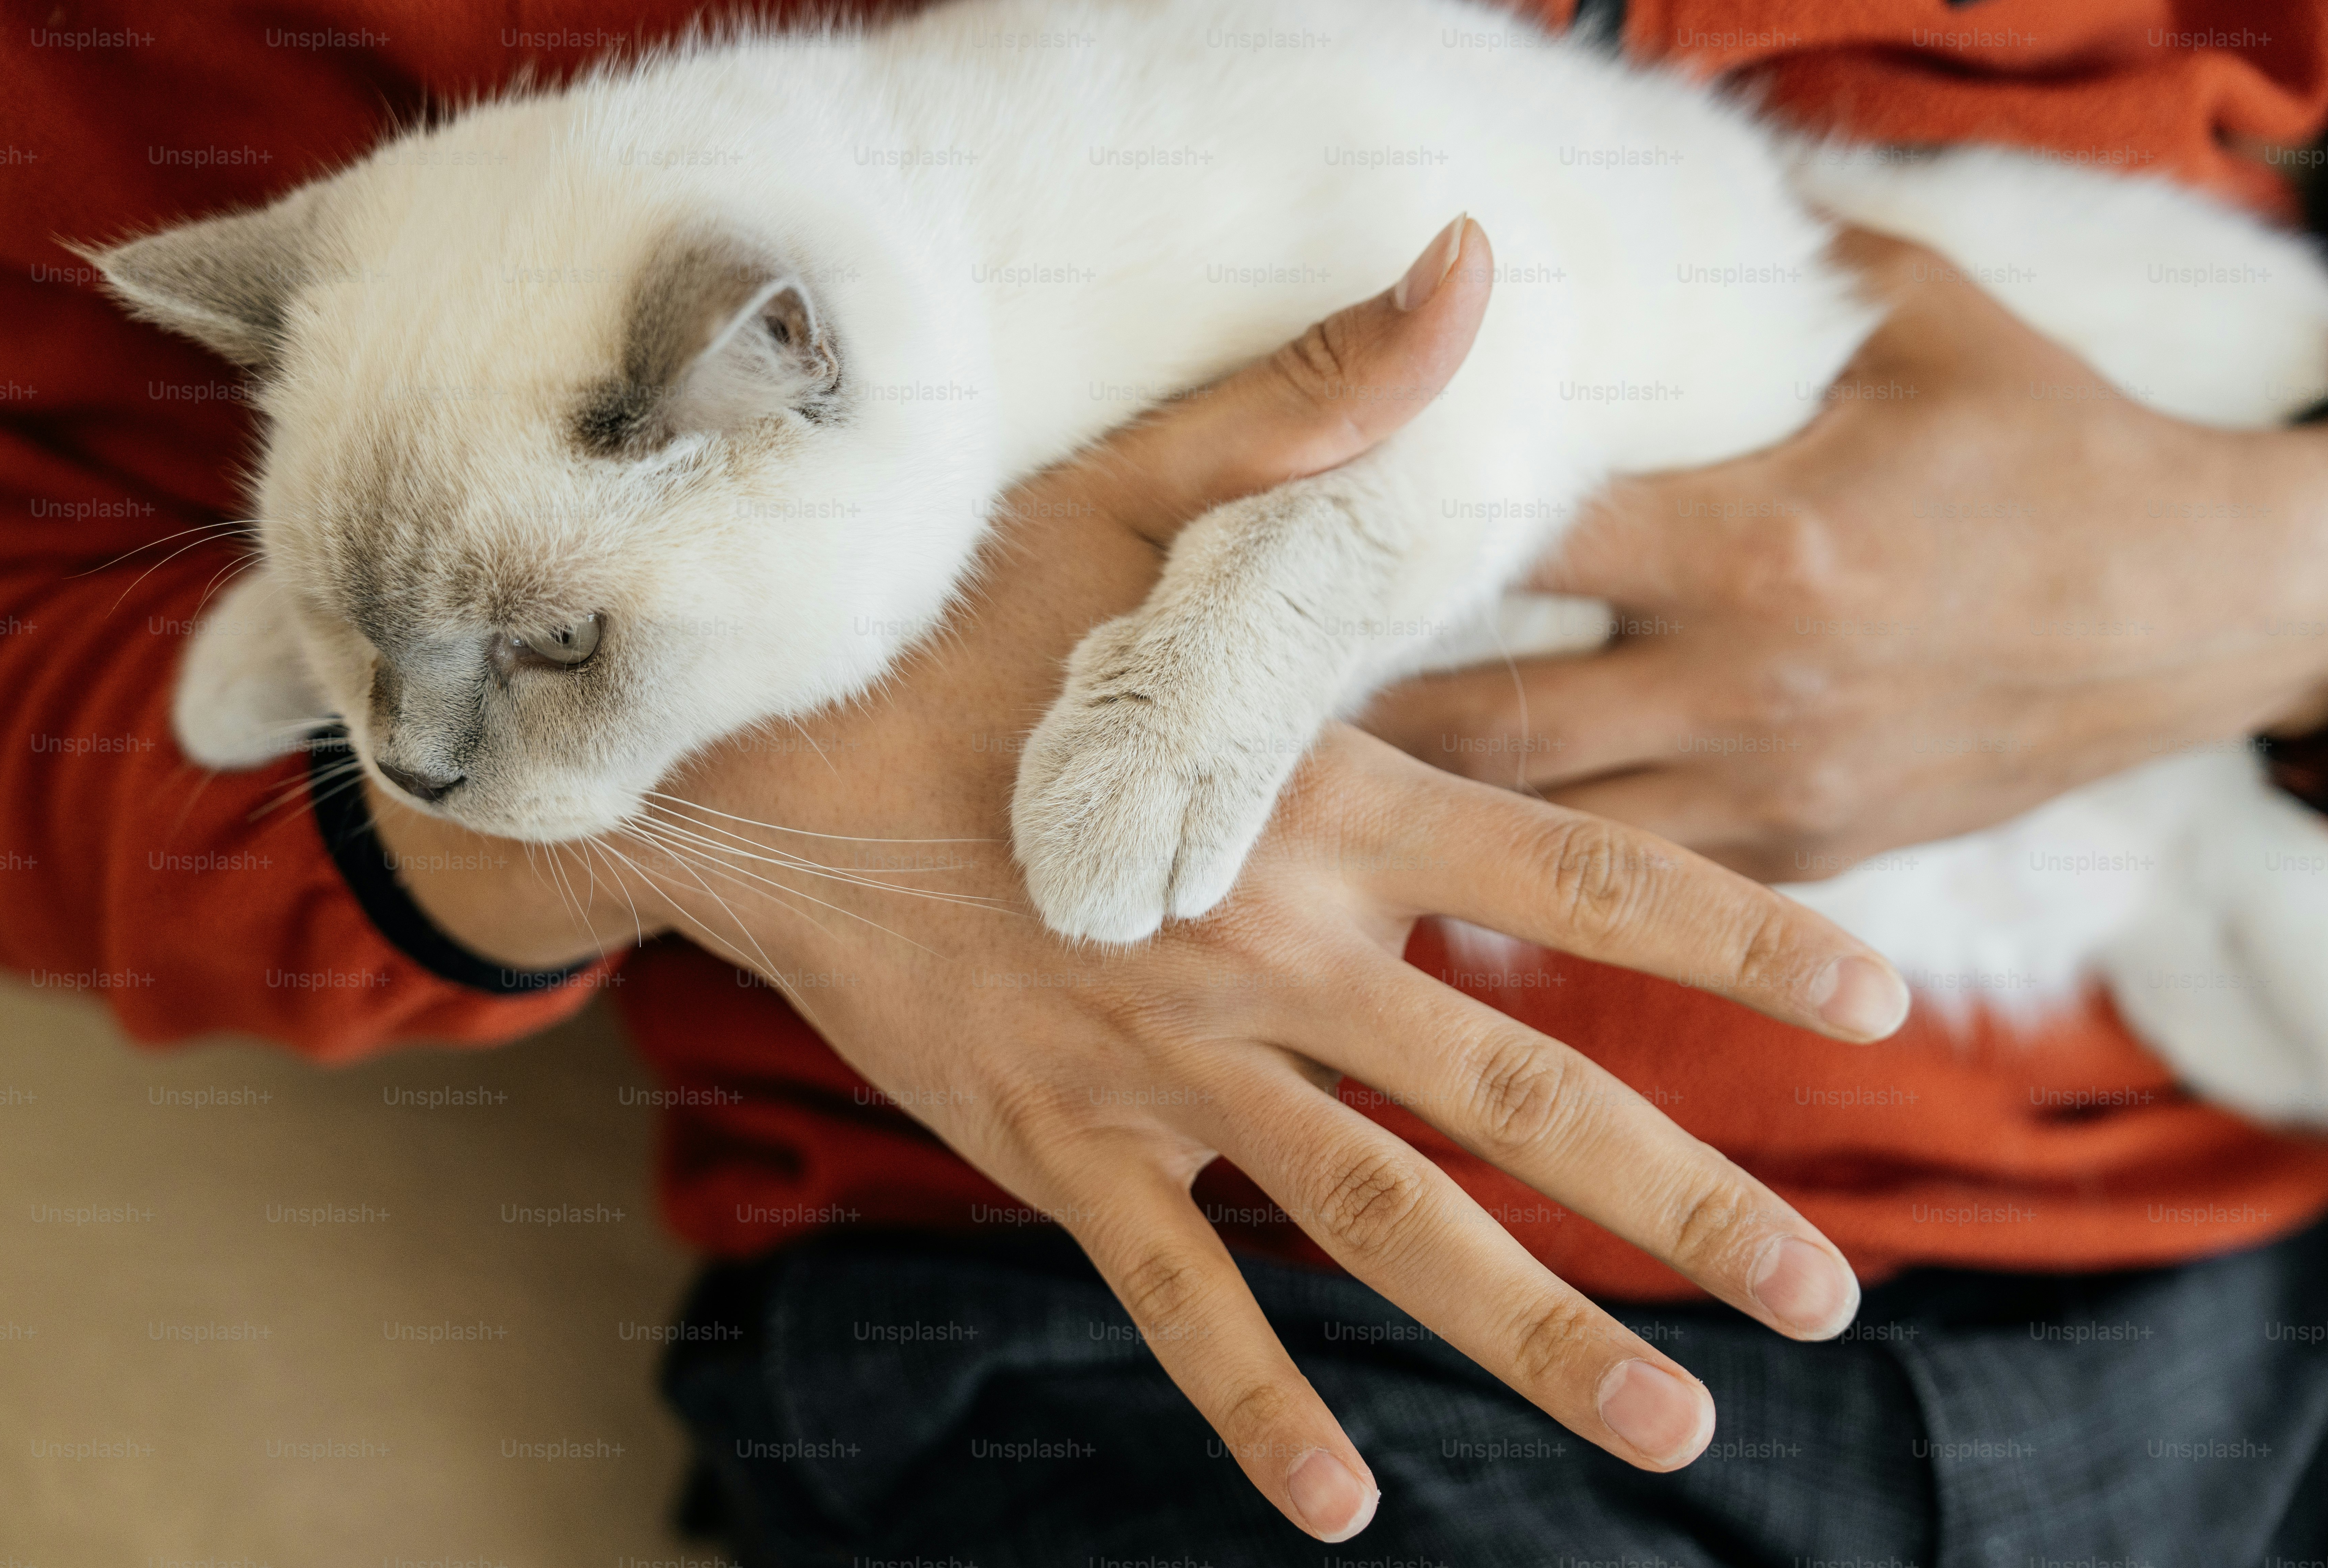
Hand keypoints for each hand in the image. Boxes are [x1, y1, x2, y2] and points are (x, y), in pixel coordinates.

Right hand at [376, 220, 1909, 1540]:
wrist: (749, 771)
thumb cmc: (944, 629)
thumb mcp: (1121, 494)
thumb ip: (1312, 408)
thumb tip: (1463, 273)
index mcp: (1304, 803)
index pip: (1566, 867)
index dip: (1727, 932)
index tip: (1871, 1004)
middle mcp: (1263, 953)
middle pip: (1512, 1088)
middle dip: (1682, 1193)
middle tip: (1828, 1292)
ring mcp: (1161, 1070)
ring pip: (1381, 1217)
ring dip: (1528, 1328)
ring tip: (1674, 1422)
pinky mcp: (1060, 1147)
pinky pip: (1177, 1292)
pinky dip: (1254, 1398)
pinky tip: (1343, 1503)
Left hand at [1362, 229, 2327, 883]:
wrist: (2205, 606)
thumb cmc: (2052, 448)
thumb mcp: (1925, 320)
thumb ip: (1778, 259)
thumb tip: (1649, 179)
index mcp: (1758, 537)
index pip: (1515, 543)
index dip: (1383, 540)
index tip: (1275, 543)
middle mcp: (1748, 679)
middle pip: (1487, 709)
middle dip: (1355, 713)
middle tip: (1233, 702)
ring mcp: (1773, 785)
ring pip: (1538, 829)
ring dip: (1421, 813)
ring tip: (1301, 798)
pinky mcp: (1803, 854)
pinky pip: (1630, 883)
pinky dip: (1532, 871)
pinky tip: (1441, 857)